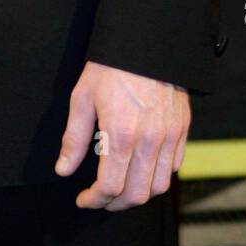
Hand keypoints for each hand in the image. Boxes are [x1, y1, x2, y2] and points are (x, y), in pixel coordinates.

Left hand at [55, 60, 189, 210]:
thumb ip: (74, 139)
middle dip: (114, 204)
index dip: (94, 200)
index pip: (110, 186)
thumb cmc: (109, 66)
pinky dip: (158, 177)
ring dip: (138, 195)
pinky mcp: (182, 129)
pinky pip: (174, 167)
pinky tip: (141, 170)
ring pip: (159, 187)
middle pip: (136, 194)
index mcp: (121, 133)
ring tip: (120, 189)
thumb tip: (63, 169)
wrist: (144, 42)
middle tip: (99, 199)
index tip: (84, 199)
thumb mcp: (82, 98)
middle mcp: (150, 140)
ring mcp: (169, 136)